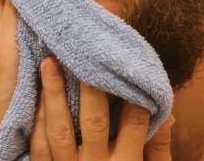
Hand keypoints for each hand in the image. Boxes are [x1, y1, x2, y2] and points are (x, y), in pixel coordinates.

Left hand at [29, 57, 174, 159]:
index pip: (132, 125)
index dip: (131, 95)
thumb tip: (166, 115)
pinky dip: (37, 121)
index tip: (127, 66)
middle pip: (93, 122)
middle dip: (88, 87)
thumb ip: (159, 151)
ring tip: (49, 62)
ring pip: (59, 131)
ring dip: (53, 95)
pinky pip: (39, 148)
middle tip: (83, 52)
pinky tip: (36, 96)